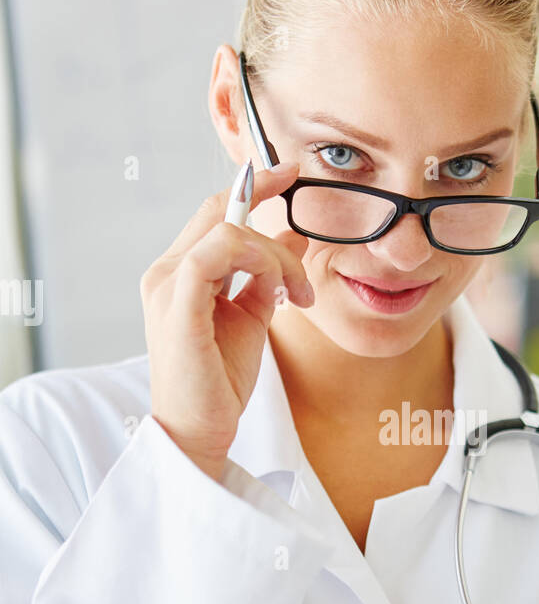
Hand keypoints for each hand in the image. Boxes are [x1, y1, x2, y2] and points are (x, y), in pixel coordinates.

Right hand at [142, 161, 310, 479]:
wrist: (199, 431)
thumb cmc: (219, 381)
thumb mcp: (253, 316)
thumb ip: (268, 276)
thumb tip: (295, 235)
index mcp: (180, 273)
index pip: (214, 211)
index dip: (252, 186)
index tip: (290, 172)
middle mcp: (166, 272)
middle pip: (220, 211)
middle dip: (267, 200)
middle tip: (307, 228)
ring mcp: (167, 286)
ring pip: (227, 232)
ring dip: (274, 254)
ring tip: (295, 294)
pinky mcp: (177, 303)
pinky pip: (216, 254)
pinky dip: (255, 261)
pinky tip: (276, 289)